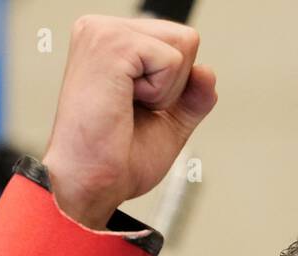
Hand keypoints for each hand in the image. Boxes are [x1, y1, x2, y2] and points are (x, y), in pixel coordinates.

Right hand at [41, 15, 217, 228]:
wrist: (90, 185)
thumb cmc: (114, 159)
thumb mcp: (167, 122)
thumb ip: (191, 96)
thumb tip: (207, 71)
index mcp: (109, 41)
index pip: (178, 41)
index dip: (173, 86)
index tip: (134, 110)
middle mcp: (101, 29)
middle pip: (185, 38)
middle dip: (173, 86)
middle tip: (130, 112)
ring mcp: (103, 32)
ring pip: (183, 45)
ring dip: (165, 91)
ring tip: (125, 108)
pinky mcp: (110, 44)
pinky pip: (173, 60)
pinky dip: (159, 94)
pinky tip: (124, 105)